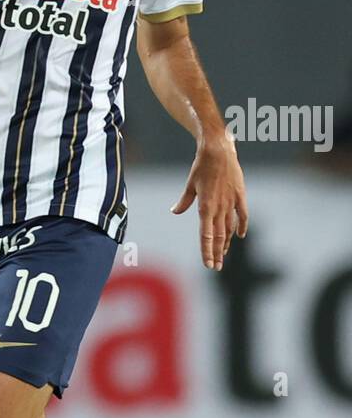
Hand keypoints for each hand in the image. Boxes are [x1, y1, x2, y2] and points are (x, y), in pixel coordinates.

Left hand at [171, 134, 248, 269]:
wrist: (219, 150)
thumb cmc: (201, 167)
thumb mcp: (190, 185)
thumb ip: (184, 201)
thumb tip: (175, 211)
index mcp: (205, 208)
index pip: (206, 236)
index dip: (207, 252)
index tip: (209, 264)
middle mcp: (219, 208)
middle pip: (218, 236)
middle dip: (217, 253)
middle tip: (216, 267)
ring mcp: (231, 202)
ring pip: (229, 228)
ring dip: (226, 242)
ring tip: (223, 254)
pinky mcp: (240, 195)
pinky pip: (243, 214)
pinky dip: (241, 226)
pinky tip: (239, 236)